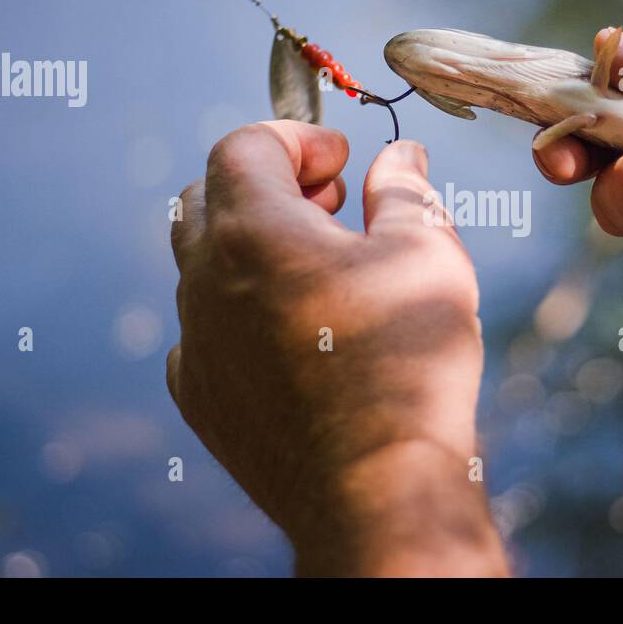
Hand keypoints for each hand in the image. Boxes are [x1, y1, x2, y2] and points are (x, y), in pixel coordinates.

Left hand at [167, 121, 504, 575]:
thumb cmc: (407, 361)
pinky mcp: (201, 398)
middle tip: (329, 202)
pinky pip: (204, 332)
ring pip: (202, 267)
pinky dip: (239, 311)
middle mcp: (205, 281)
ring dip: (253, 247)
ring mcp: (196, 342)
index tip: (341, 156)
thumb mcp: (426, 252)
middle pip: (207, 198)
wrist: (376, 487)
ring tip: (321, 266)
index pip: (245, 145)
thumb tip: (401, 157)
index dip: (296, 136)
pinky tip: (292, 332)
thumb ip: (405, 191)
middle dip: (266, 184)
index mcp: (252, 229)